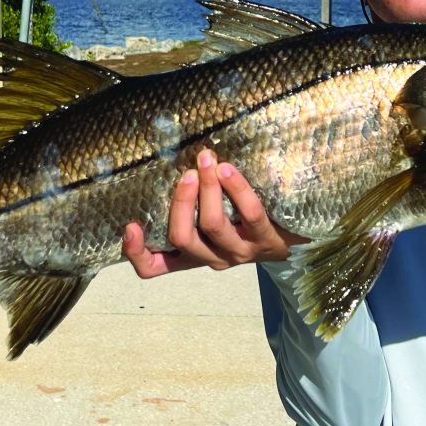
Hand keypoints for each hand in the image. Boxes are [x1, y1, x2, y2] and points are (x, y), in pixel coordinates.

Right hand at [121, 148, 306, 277]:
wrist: (295, 236)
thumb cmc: (243, 220)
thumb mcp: (213, 218)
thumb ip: (191, 202)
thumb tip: (171, 157)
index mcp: (191, 255)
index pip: (154, 268)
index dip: (137, 253)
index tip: (130, 225)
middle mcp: (211, 258)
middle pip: (182, 238)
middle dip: (181, 202)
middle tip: (186, 173)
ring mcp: (239, 252)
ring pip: (213, 225)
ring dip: (207, 190)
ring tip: (207, 162)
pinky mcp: (266, 241)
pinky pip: (249, 214)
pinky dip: (236, 189)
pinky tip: (228, 170)